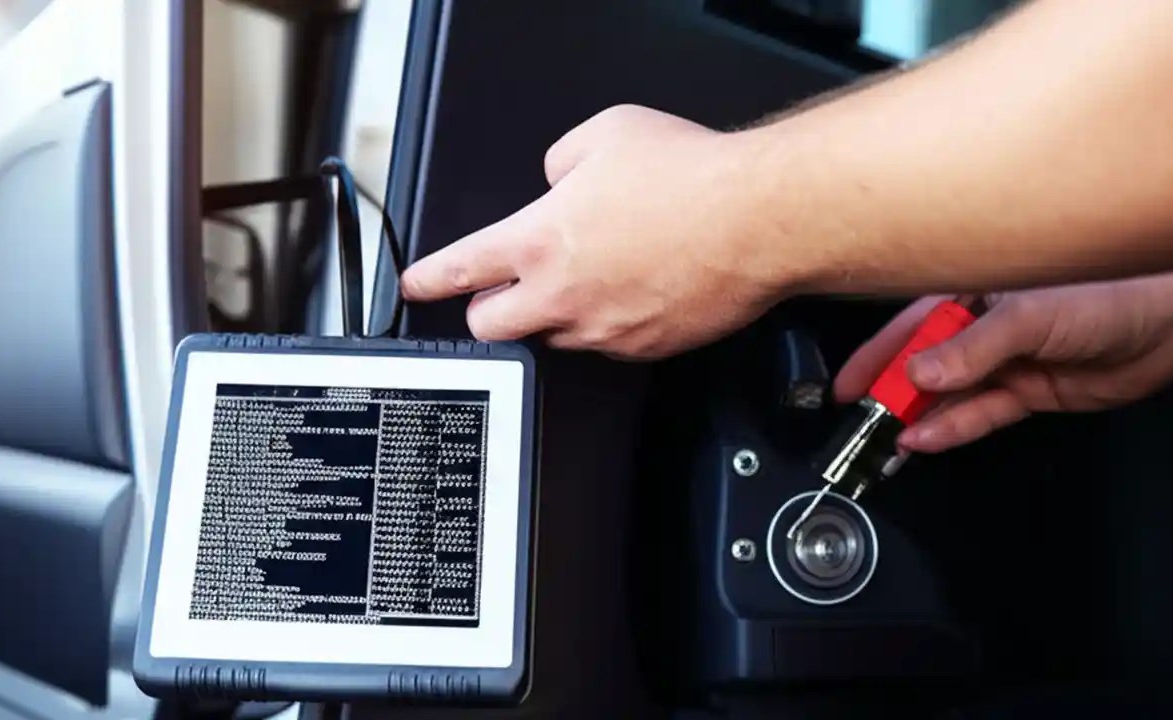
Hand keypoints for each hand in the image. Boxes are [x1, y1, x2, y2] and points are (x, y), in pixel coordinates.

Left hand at [398, 105, 788, 359]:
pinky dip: (605, 324)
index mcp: (539, 240)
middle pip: (490, 326)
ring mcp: (603, 330)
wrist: (757, 220)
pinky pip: (605, 344)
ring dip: (553, 315)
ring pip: (551, 338)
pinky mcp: (643, 348)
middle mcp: (563, 295)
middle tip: (502, 291)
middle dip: (486, 310)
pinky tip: (633, 289)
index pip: (459, 269)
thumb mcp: (605, 136)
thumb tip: (556, 183)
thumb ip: (559, 163)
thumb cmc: (689, 175)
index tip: (415, 286)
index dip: (428, 280)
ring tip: (591, 278)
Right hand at [834, 270, 1172, 452]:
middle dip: (891, 390)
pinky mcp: (1025, 392)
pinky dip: (951, 428)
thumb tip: (919, 375)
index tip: (849, 382)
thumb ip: (969, 348)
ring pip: (948, 392)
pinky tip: (924, 439)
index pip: (911, 322)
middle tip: (862, 416)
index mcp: (976, 287)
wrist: (1171, 327)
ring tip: (886, 436)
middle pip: (924, 360)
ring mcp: (1004, 360)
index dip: (877, 353)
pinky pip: (978, 413)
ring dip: (918, 415)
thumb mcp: (1027, 315)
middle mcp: (985, 323)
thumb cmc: (1110, 293)